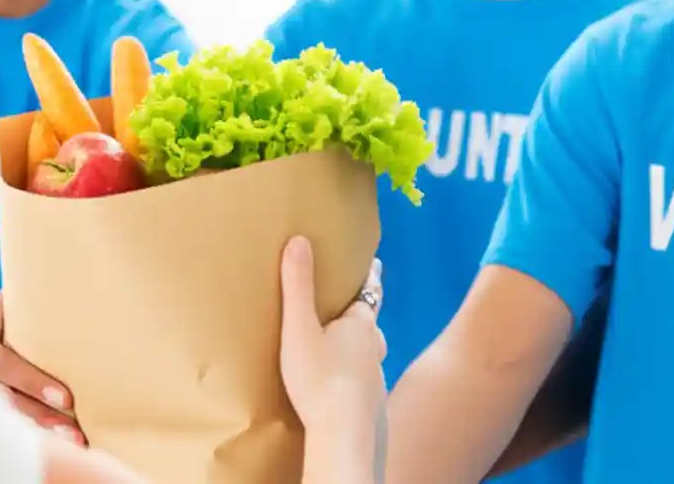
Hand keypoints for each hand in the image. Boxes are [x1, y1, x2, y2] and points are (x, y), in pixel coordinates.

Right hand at [0, 292, 84, 443]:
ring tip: (70, 445)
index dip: (33, 381)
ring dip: (34, 436)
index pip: (3, 365)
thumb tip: (62, 276)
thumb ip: (17, 300)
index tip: (66, 398)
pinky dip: (19, 443)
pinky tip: (48, 451)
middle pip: (3, 403)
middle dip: (39, 418)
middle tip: (75, 433)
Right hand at [279, 236, 386, 433]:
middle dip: (362, 311)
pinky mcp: (371, 402)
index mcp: (360, 325)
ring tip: (345, 345)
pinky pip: (365, 380)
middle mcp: (374, 347)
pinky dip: (356, 374)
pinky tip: (345, 382)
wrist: (341, 432)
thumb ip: (298, 285)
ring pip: (370, 352)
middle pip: (371, 322)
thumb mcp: (299, 328)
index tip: (374, 262)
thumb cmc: (319, 378)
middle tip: (350, 304)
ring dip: (360, 345)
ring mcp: (375, 376)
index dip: (369, 275)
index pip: (369, 291)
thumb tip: (299, 240)